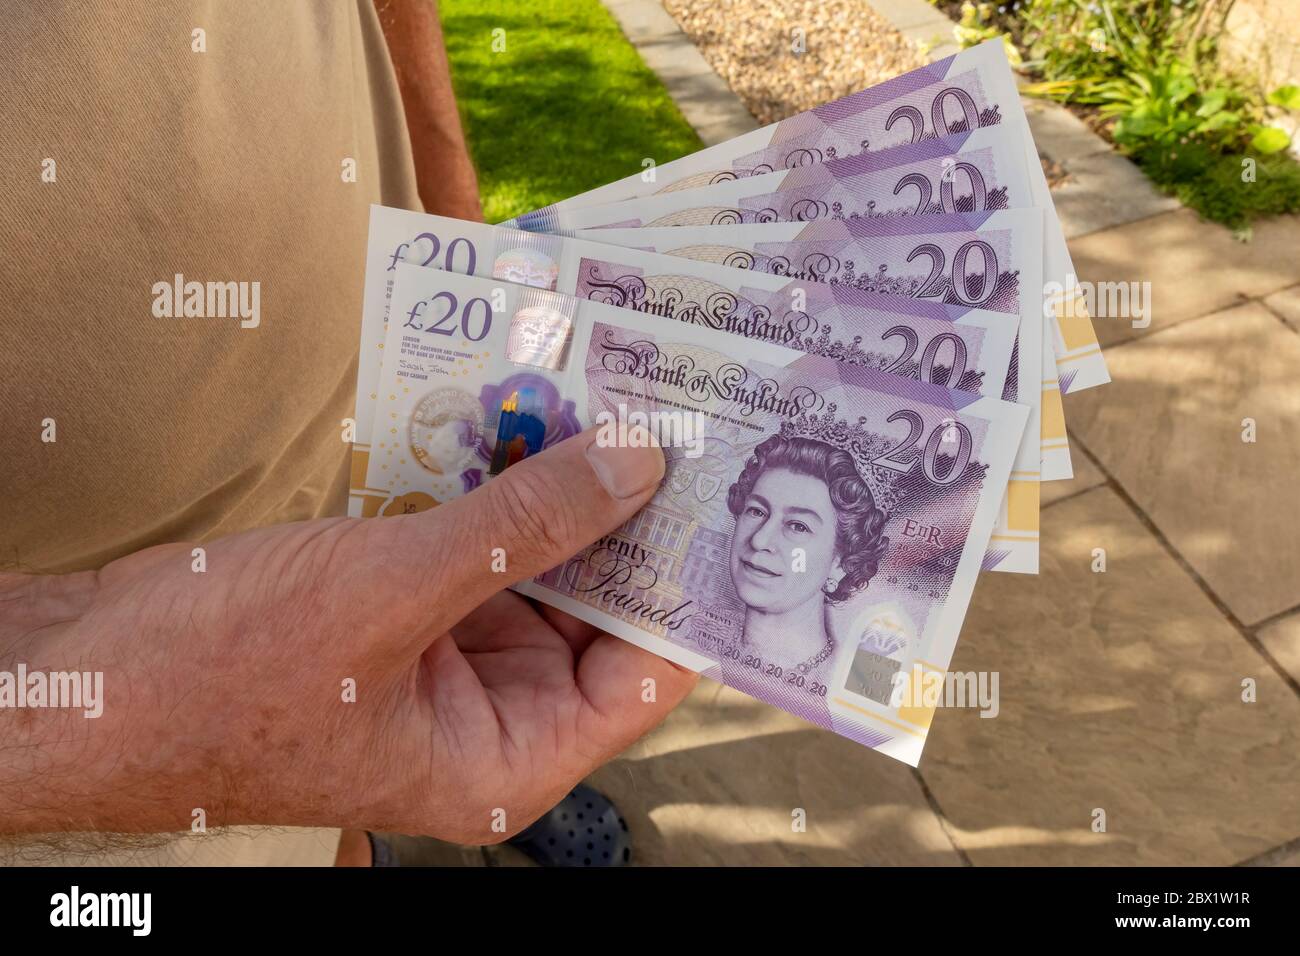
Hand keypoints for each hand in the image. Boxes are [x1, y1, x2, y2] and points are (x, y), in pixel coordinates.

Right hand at [0, 429, 695, 841]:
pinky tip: (519, 410)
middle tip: (675, 417)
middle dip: (625, 514)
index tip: (728, 492)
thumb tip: (638, 467)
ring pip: (539, 559)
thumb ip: (523, 529)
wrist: (83, 671)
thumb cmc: (221, 673)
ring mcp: (448, 653)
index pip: (645, 673)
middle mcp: (493, 710)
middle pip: (600, 605)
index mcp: (510, 756)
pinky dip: (493, 480)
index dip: (690, 585)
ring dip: (558, 482)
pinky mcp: (406, 602)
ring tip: (609, 394)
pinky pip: (477, 536)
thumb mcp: (392, 591)